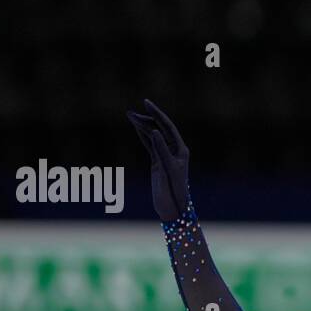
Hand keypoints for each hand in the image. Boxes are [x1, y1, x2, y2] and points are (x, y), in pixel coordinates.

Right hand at [127, 99, 190, 221]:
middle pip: (159, 129)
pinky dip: (141, 135)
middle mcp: (174, 150)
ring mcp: (165, 156)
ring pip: (152, 136)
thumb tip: (154, 131)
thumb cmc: (174, 190)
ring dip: (141, 126)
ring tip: (129, 116)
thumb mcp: (168, 168)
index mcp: (181, 150)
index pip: (168, 127)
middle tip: (130, 113)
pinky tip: (135, 127)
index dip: (157, 114)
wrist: (172, 207)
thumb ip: (161, 149)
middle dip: (146, 119)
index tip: (146, 103)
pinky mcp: (157, 162)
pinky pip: (148, 145)